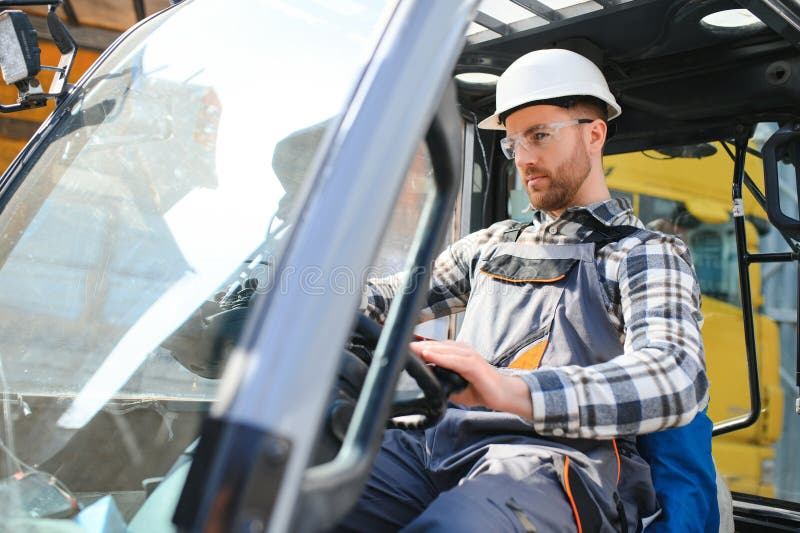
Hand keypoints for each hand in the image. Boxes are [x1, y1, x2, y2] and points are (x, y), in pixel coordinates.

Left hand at [409, 340, 531, 418]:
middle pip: (435, 345)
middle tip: (397, 346)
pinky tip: (427, 355)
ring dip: (425, 349)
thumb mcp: (455, 384)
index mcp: (456, 353)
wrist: (502, 395)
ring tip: (408, 349)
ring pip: (443, 350)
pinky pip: (454, 360)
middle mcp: (462, 350)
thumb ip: (441, 380)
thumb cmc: (479, 389)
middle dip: (417, 346)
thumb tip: (424, 383)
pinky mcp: (474, 365)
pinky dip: (440, 357)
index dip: (417, 347)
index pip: (433, 347)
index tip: (399, 348)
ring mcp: (468, 356)